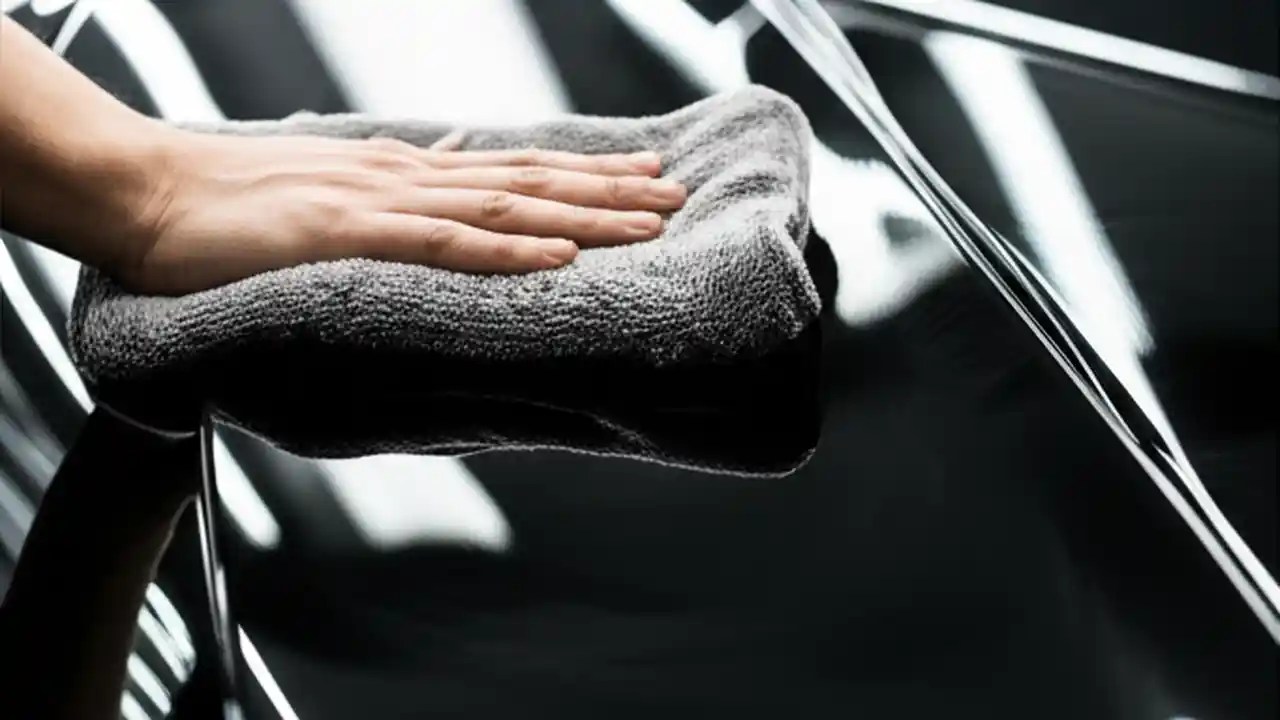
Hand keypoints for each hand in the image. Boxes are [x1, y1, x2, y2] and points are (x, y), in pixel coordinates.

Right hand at [119, 130, 686, 294]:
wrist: (146, 193)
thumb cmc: (230, 201)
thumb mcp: (327, 187)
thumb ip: (390, 188)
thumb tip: (445, 170)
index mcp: (403, 173)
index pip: (512, 169)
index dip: (583, 173)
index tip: (642, 176)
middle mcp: (408, 178)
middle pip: (528, 180)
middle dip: (608, 190)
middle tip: (676, 195)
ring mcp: (382, 203)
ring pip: (505, 204)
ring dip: (582, 213)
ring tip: (647, 221)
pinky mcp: (349, 234)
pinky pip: (444, 242)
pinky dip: (508, 246)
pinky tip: (557, 253)